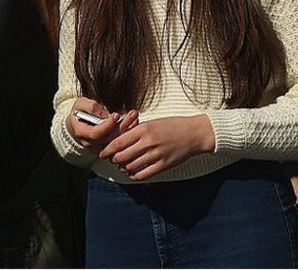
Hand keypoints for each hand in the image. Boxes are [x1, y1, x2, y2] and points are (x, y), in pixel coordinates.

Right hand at [65, 97, 139, 154]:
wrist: (77, 124)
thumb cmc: (79, 113)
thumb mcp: (80, 104)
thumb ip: (91, 107)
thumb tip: (104, 114)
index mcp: (81, 132)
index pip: (96, 133)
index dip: (107, 125)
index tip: (116, 115)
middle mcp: (90, 143)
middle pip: (109, 139)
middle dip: (122, 125)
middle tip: (132, 114)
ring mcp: (99, 148)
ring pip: (116, 142)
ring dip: (128, 129)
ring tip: (135, 117)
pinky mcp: (107, 149)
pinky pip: (119, 144)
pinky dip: (128, 133)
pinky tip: (134, 123)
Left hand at [99, 115, 214, 180]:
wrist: (194, 133)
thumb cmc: (173, 126)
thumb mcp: (151, 122)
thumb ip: (135, 130)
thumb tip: (119, 139)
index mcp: (143, 129)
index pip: (118, 142)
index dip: (108, 150)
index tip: (103, 153)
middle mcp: (148, 142)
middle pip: (122, 156)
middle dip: (114, 160)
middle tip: (112, 160)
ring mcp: (156, 155)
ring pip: (131, 166)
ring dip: (124, 168)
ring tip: (122, 166)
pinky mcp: (164, 165)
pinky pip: (144, 174)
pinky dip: (135, 175)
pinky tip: (133, 173)